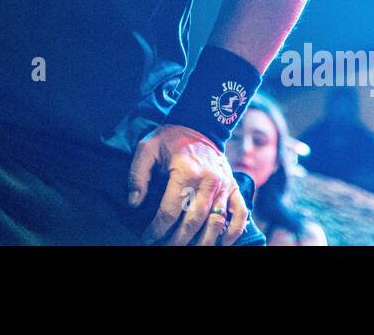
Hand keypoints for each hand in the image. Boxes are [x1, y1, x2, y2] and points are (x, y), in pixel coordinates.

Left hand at [127, 123, 248, 245]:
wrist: (201, 125)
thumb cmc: (171, 138)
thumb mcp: (147, 149)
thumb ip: (137, 175)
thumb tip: (134, 203)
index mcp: (185, 172)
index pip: (170, 211)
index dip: (157, 229)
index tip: (147, 238)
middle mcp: (208, 182)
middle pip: (193, 222)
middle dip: (177, 240)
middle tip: (164, 247)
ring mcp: (224, 186)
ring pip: (216, 223)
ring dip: (203, 242)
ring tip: (188, 249)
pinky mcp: (234, 187)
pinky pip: (240, 214)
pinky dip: (233, 232)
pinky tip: (221, 244)